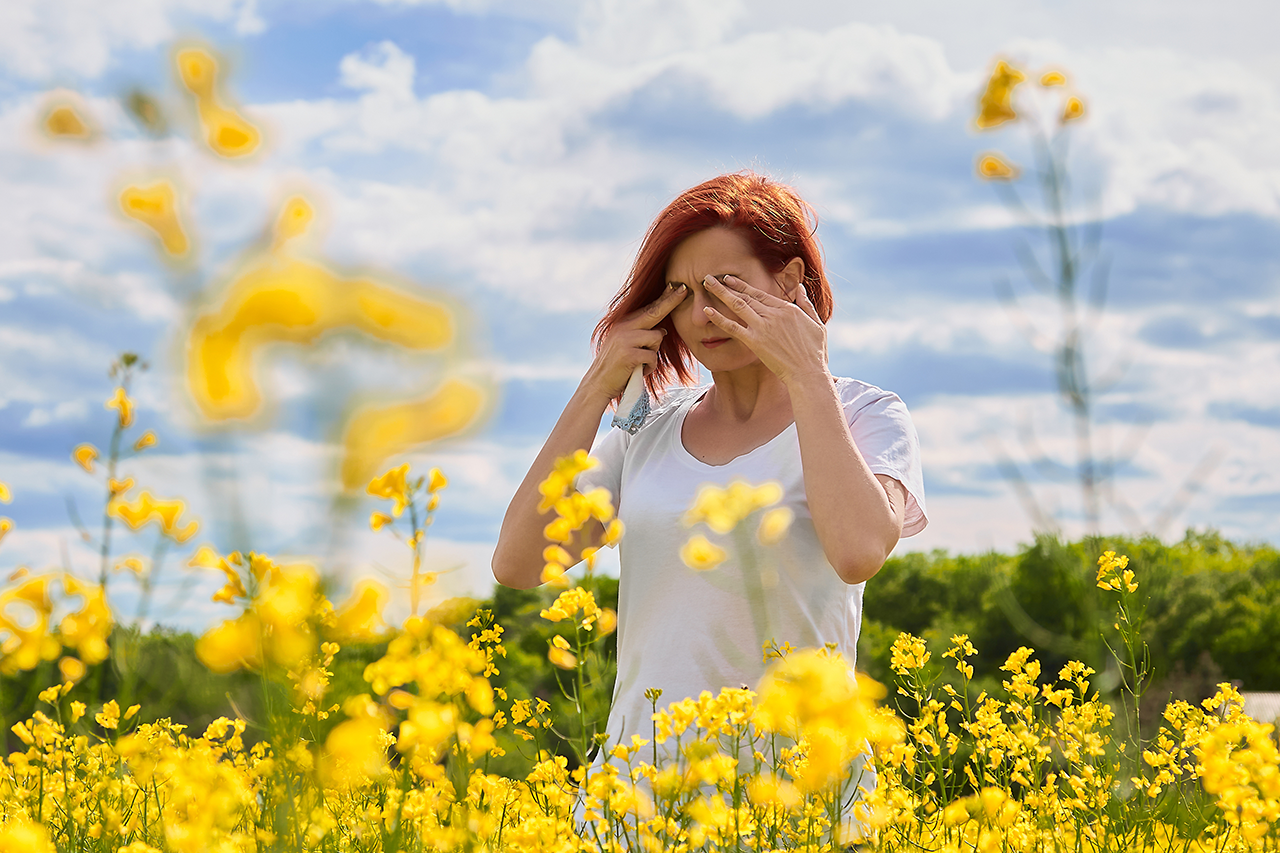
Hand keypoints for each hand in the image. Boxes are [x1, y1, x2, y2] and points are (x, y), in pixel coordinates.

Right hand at [583, 283, 687, 399]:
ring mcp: (625, 339)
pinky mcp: (629, 354)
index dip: (665, 297)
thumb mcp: (627, 347)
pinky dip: (650, 367)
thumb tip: (662, 331)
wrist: (598, 384)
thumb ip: (642, 336)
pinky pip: (652, 356)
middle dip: (671, 300)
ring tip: (640, 364)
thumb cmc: (617, 367)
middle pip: (655, 312)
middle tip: (685, 288)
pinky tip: (638, 371)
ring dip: (653, 354)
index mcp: (624, 324)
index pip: (648, 308)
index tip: (678, 286)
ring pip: (657, 338)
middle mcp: (624, 327)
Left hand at [702, 274, 828, 385]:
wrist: (808, 373)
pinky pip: (733, 327)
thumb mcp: (816, 323)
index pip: (760, 293)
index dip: (742, 285)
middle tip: (710, 277)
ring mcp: (763, 327)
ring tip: (706, 283)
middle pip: (746, 296)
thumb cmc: (815, 352)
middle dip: (726, 285)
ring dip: (720, 293)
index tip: (729, 279)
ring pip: (737, 305)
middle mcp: (773, 314)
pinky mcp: (755, 342)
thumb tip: (800, 287)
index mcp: (787, 309)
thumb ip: (806, 303)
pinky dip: (719, 318)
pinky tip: (706, 310)